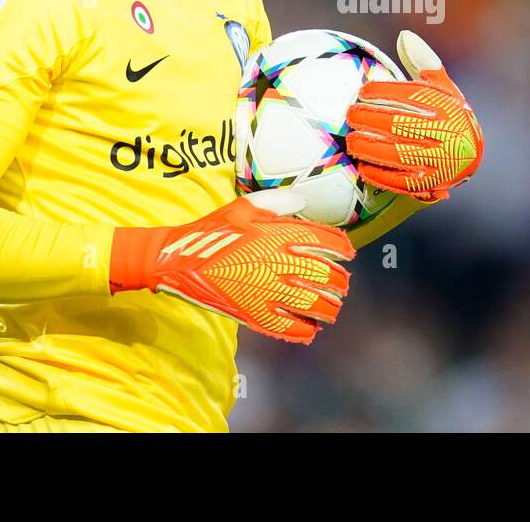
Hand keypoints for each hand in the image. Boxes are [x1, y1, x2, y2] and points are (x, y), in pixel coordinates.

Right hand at [108, 189, 354, 343]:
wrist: (181, 258)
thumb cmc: (213, 230)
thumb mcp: (244, 206)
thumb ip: (277, 202)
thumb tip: (303, 200)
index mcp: (278, 235)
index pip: (325, 241)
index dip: (342, 248)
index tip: (349, 253)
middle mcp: (278, 263)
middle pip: (325, 276)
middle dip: (340, 282)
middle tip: (343, 285)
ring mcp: (268, 290)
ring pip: (312, 303)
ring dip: (328, 308)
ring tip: (333, 309)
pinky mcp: (254, 313)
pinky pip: (288, 326)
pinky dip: (304, 330)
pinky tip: (310, 330)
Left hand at [344, 30, 483, 202]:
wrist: (472, 156)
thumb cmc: (450, 115)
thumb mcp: (443, 88)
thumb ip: (424, 63)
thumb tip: (404, 35)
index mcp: (447, 108)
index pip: (409, 96)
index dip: (381, 92)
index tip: (363, 92)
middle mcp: (445, 134)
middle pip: (398, 124)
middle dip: (368, 118)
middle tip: (350, 115)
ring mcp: (438, 161)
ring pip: (396, 154)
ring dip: (368, 147)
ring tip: (352, 140)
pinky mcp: (431, 184)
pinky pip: (400, 180)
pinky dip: (378, 173)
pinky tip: (363, 165)